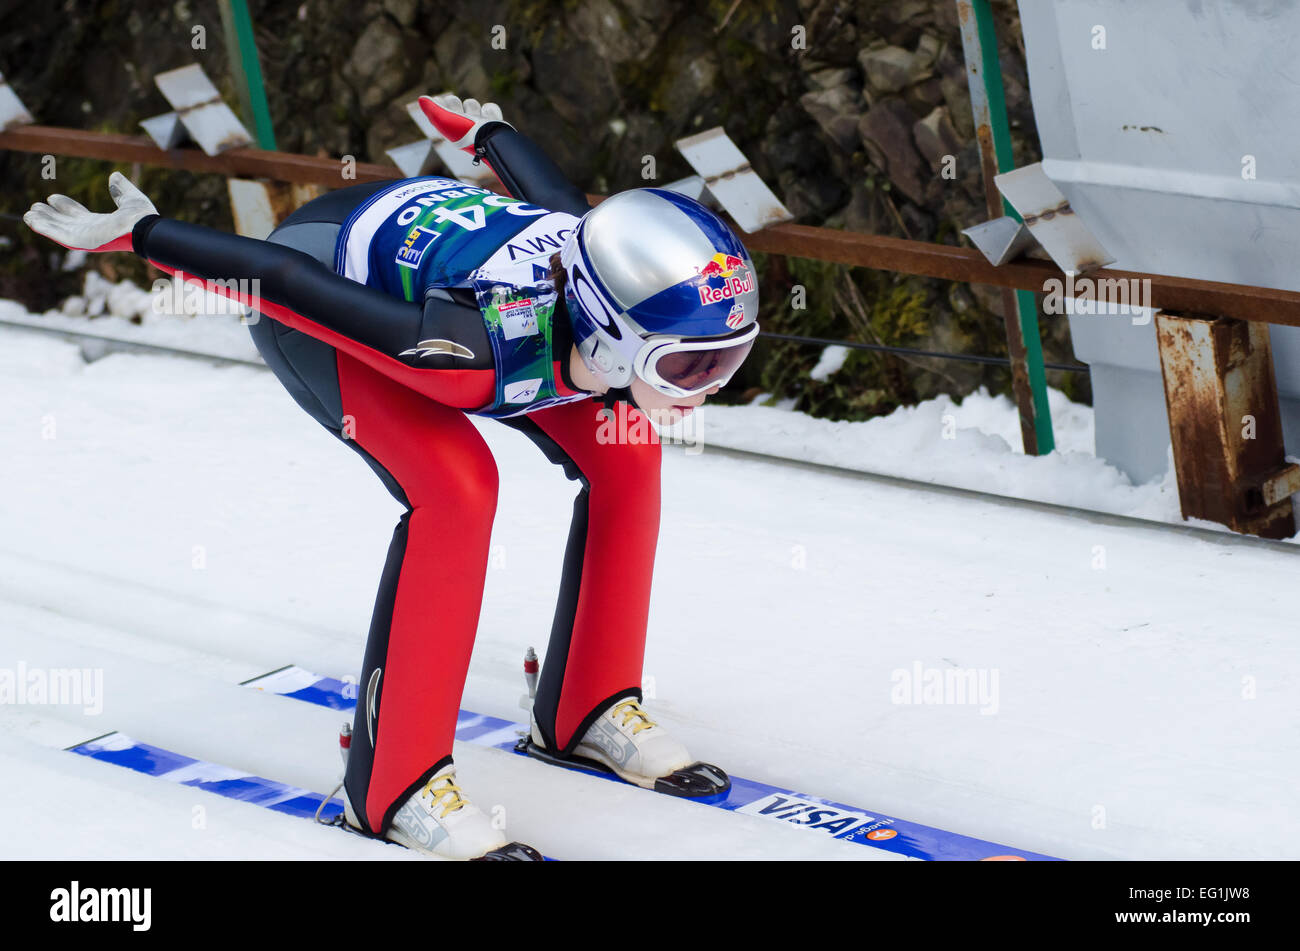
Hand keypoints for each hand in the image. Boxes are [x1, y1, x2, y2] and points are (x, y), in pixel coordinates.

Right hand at [24, 171, 157, 251]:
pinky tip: (32, 221)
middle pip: (66, 223)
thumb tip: (114, 176)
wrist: (146, 227)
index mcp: (102, 223)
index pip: (79, 215)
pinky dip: (45, 229)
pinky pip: (59, 236)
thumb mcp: (131, 198)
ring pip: (59, 230)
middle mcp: (93, 231)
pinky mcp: (82, 241)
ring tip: (28, 214)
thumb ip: (121, 188)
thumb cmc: (143, 217)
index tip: (52, 197)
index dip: (65, 206)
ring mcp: (87, 237)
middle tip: (35, 206)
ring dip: (43, 222)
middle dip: (50, 216)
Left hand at [417, 94, 512, 154]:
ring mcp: (478, 124)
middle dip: (454, 102)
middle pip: (454, 104)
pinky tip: (489, 117)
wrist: (493, 142)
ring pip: (472, 104)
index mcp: (449, 128)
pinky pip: (490, 108)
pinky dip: (490, 111)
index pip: (439, 112)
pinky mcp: (493, 123)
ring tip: (475, 117)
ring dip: (473, 106)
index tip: (437, 99)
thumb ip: (432, 109)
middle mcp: (462, 126)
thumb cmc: (467, 133)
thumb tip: (421, 98)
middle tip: (457, 110)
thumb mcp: (445, 121)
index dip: (437, 103)